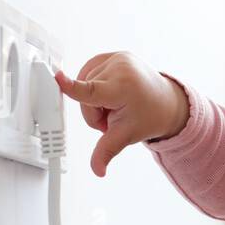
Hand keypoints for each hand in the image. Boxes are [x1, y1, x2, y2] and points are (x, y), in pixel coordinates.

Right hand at [53, 51, 189, 176]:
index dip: (71, 87)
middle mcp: (119, 67)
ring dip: (95, 100)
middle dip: (95, 112)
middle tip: (115, 115)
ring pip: (84, 85)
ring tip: (115, 103)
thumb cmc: (149, 116)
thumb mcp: (127, 135)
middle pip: (85, 98)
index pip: (91, 91)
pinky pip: (89, 73)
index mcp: (123, 87)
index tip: (57, 78)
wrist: (167, 102)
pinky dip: (96, 86)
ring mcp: (116, 57)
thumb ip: (106, 151)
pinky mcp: (111, 54)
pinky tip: (111, 92)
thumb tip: (97, 170)